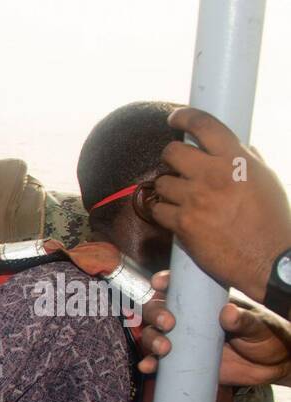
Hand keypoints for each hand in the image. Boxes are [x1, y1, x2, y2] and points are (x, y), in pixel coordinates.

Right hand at [138, 271, 290, 384]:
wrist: (269, 367)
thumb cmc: (265, 336)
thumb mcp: (258, 325)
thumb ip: (244, 319)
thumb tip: (228, 312)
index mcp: (204, 301)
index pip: (180, 286)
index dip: (165, 281)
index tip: (160, 282)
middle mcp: (187, 318)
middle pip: (156, 309)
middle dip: (154, 313)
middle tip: (167, 323)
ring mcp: (181, 339)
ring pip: (152, 333)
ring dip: (151, 339)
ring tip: (164, 349)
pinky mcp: (179, 361)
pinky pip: (157, 361)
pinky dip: (149, 363)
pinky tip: (149, 367)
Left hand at [152, 107, 290, 301]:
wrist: (269, 258)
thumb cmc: (271, 220)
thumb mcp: (265, 179)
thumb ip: (246, 160)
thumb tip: (234, 146)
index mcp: (237, 159)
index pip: (205, 125)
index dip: (185, 117)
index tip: (175, 118)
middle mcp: (214, 175)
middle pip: (172, 152)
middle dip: (171, 158)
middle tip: (177, 167)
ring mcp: (196, 199)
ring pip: (162, 182)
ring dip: (168, 189)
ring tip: (183, 198)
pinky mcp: (183, 223)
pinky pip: (158, 210)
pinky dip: (163, 213)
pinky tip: (175, 216)